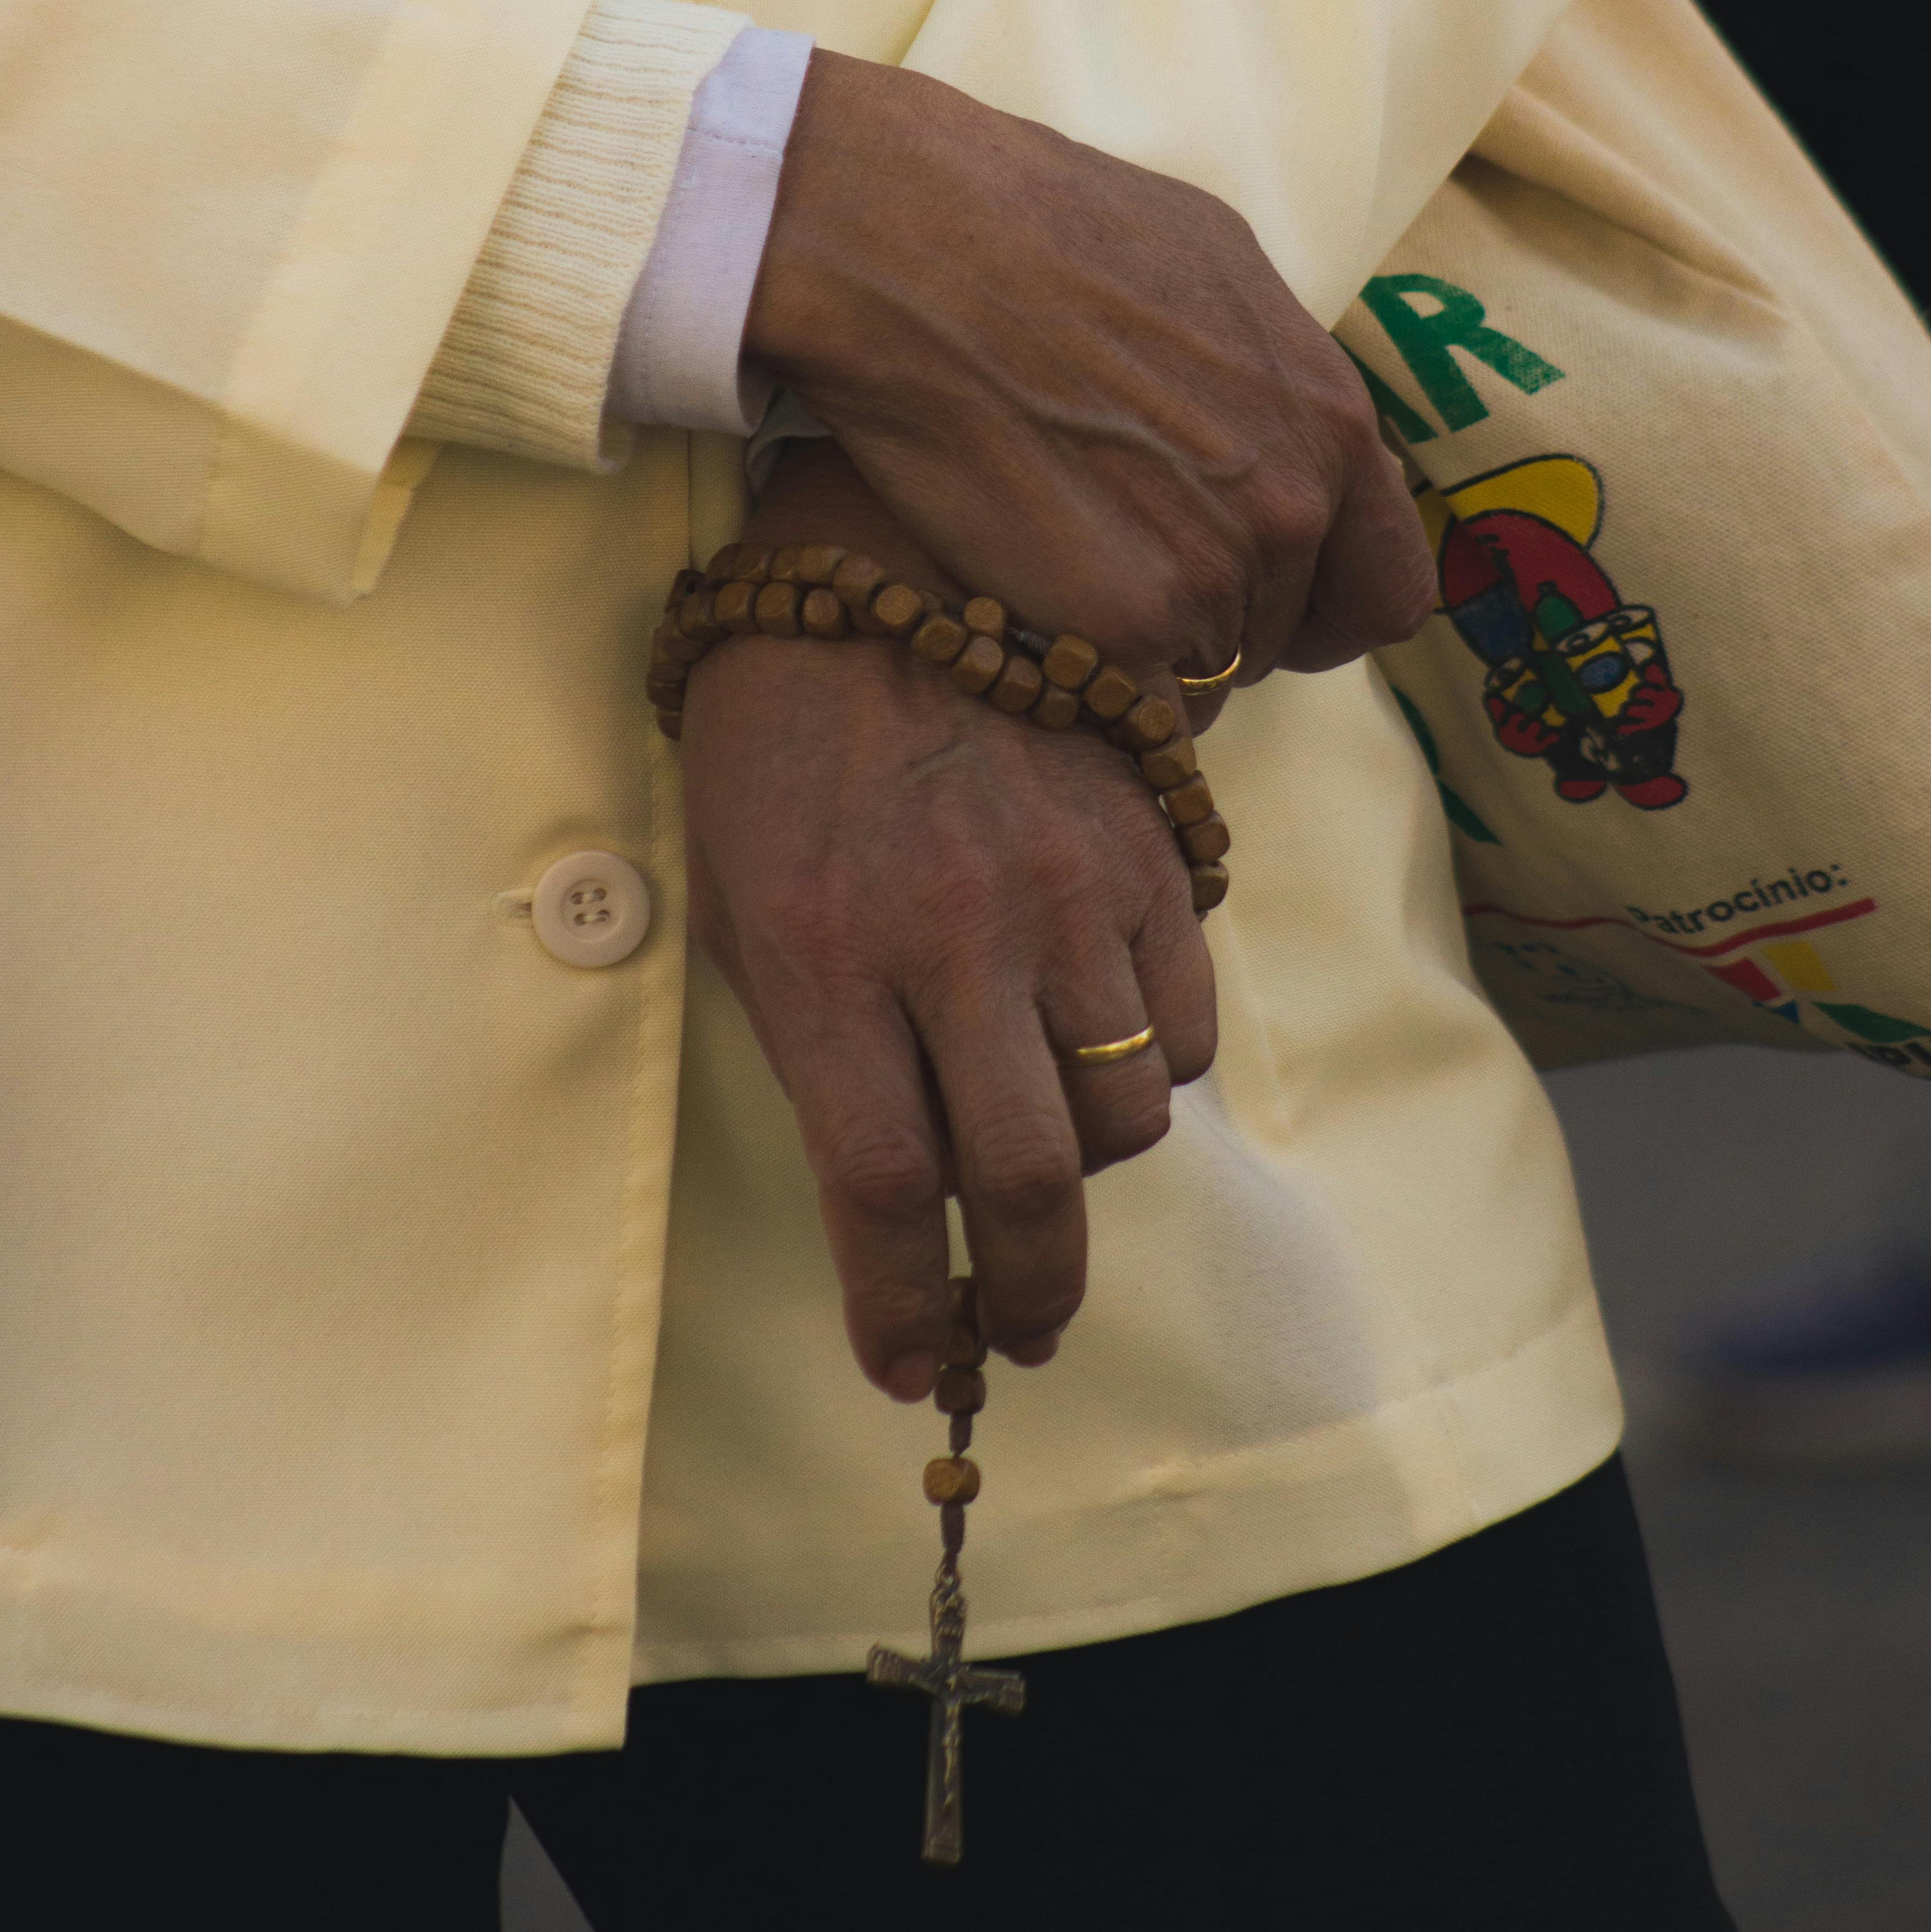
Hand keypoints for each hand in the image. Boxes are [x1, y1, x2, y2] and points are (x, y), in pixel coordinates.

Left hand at [681, 452, 1215, 1392]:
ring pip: (1126, 1112)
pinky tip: (1102, 1050)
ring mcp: (1066, 892)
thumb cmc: (780, 745)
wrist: (878, 564)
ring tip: (1047, 1165)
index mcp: (826, 958)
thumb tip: (890, 1196)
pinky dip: (1154, 1071)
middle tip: (1019, 1329)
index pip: (883, 1189)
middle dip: (1028, 1293)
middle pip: (1028, 1181)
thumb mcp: (742, 900)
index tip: (908, 1367)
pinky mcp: (1145, 849)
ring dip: (1087, 1175)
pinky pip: (1188, 1020)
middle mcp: (954, 938)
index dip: (902, 1308)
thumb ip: (812, 1046)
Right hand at [744, 52, 1433, 685]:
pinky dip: (1086, 678)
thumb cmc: (1047, 226)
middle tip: (1117, 560)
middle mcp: (1294, 508)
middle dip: (1212, 615)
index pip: (1387, 588)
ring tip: (1053, 560)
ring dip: (1139, 643)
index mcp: (1334, 421)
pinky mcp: (1119, 624)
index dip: (1325, 608)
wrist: (918, 249)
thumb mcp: (1216, 265)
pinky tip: (1028, 608)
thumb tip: (1279, 417)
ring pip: (1200, 670)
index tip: (1271, 607)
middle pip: (1276, 635)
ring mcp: (1213, 573)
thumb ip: (1271, 370)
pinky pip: (1130, 703)